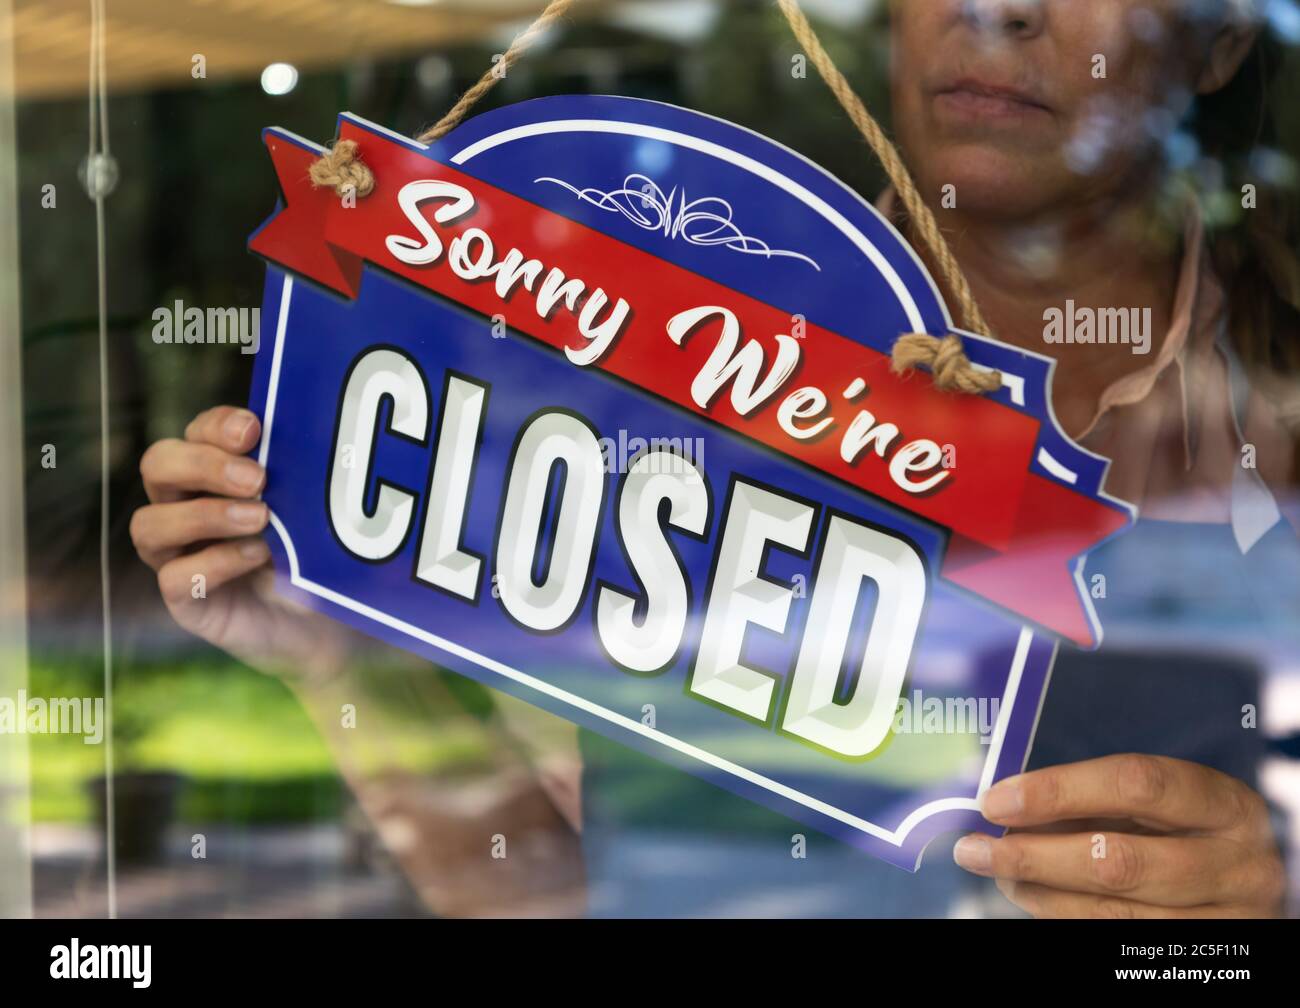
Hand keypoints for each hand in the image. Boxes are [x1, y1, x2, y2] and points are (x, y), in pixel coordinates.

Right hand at [131, 405, 359, 678]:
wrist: (331, 626)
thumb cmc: (320, 556)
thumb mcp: (314, 510)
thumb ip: (299, 477)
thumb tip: (309, 441)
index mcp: (215, 475)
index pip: (195, 433)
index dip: (216, 426)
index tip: (254, 430)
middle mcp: (187, 509)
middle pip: (157, 465)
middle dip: (203, 464)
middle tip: (256, 479)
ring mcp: (181, 557)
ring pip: (149, 524)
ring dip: (204, 514)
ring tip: (260, 519)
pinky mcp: (189, 603)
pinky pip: (174, 579)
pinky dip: (214, 563)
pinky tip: (256, 557)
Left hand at [953, 753, 1284, 917]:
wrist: (1251, 880)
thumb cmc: (1191, 827)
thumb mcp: (1166, 801)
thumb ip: (1098, 798)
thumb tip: (1007, 803)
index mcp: (1224, 805)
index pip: (1134, 784)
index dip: (1057, 791)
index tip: (996, 800)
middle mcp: (1236, 865)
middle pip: (1118, 861)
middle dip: (1034, 855)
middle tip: (974, 849)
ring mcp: (1226, 920)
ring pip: (1113, 911)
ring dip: (1038, 891)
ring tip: (996, 871)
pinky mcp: (1204, 958)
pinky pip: (1116, 937)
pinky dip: (1062, 914)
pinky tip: (1031, 894)